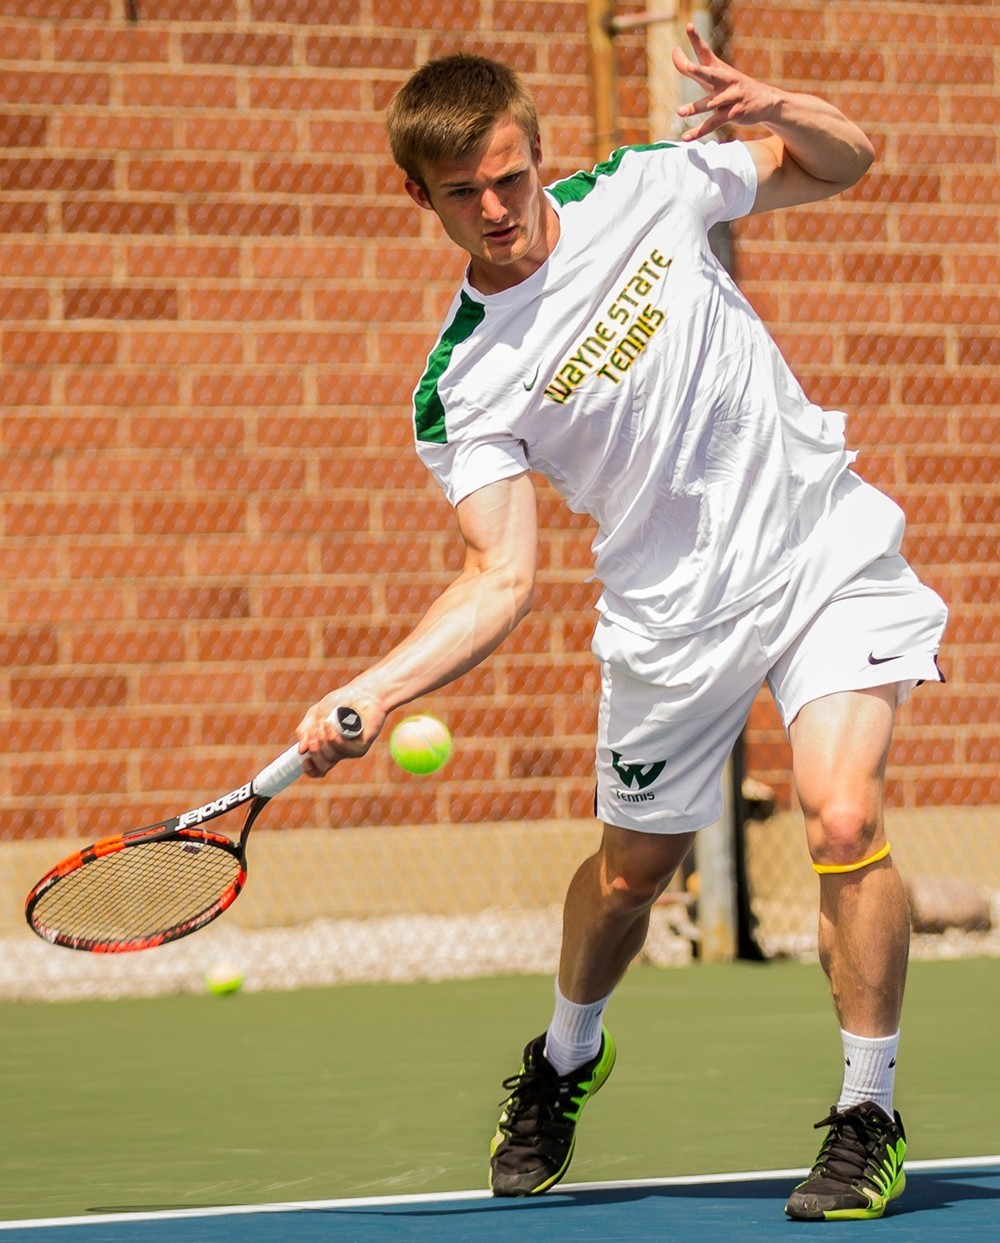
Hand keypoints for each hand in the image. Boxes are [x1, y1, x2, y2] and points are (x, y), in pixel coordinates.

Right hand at [295, 691, 383, 777]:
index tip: (304, 759)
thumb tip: (301, 750)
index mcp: (327, 748)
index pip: (318, 768)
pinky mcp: (360, 747)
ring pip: (331, 757)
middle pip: (322, 766)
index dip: (309, 769)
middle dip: (314, 751)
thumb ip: (304, 730)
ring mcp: (350, 751)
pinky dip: (334, 739)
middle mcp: (338, 752)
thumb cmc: (339, 702)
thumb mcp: (315, 714)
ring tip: (325, 722)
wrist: (362, 693)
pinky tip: (331, 726)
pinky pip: (344, 750)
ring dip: (322, 740)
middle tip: (314, 732)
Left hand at [673, 23, 779, 140]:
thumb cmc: (734, 87)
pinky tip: (686, 137)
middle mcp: (725, 81)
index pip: (705, 52)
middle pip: (709, 74)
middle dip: (699, 70)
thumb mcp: (719, 75)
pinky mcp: (733, 114)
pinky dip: (699, 131)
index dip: (696, 40)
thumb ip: (697, 68)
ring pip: (710, 103)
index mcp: (719, 69)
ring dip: (696, 107)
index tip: (689, 26)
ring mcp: (730, 98)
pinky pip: (713, 124)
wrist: (766, 102)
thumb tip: (678, 57)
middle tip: (689, 67)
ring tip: (680, 112)